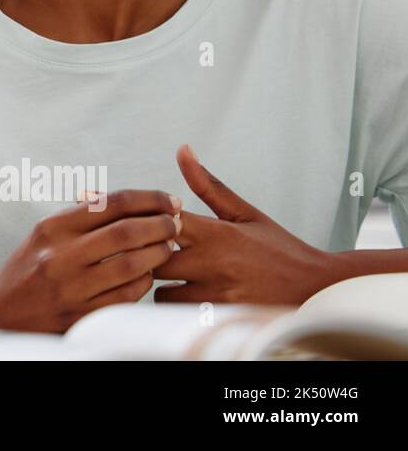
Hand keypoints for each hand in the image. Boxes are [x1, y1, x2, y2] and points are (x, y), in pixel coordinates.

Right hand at [0, 189, 181, 333]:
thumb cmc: (27, 270)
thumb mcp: (43, 236)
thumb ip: (79, 218)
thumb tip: (126, 202)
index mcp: (51, 229)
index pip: (110, 203)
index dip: (147, 198)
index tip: (167, 199)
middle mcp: (59, 256)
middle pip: (126, 232)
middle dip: (160, 224)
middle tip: (175, 221)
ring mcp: (71, 289)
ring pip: (132, 265)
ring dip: (159, 253)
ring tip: (169, 245)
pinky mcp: (80, 316)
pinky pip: (127, 296)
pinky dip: (144, 282)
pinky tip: (149, 273)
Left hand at [153, 144, 339, 304]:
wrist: (317, 289)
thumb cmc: (277, 249)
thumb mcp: (244, 213)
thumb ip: (207, 185)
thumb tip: (182, 149)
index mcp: (215, 233)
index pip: (160, 221)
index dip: (150, 222)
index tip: (154, 224)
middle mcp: (213, 263)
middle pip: (153, 258)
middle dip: (149, 256)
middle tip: (156, 253)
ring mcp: (216, 293)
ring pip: (161, 292)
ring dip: (162, 286)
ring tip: (174, 278)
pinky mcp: (220, 318)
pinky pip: (180, 315)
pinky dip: (178, 308)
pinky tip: (187, 297)